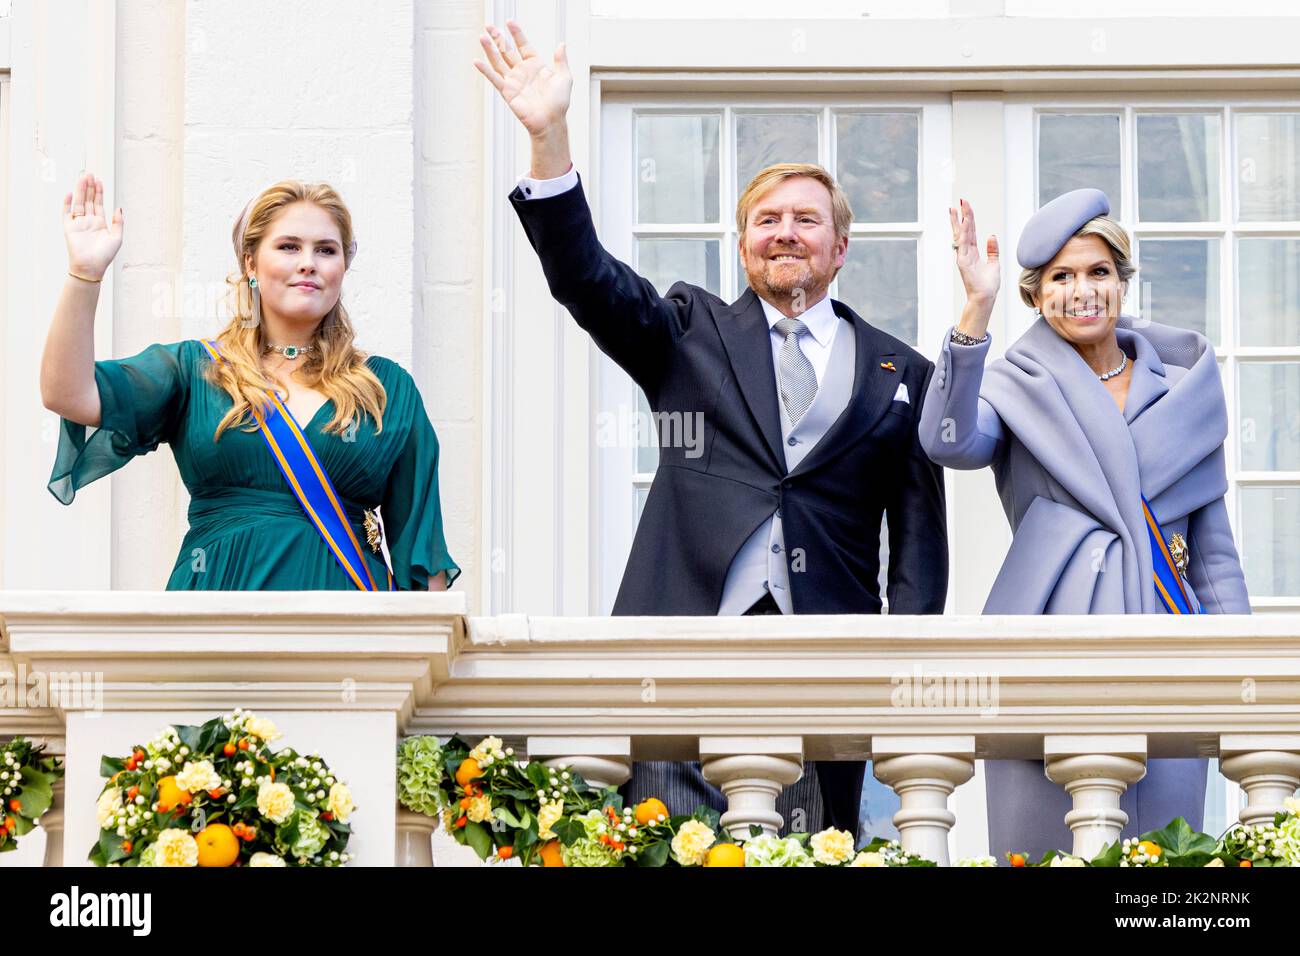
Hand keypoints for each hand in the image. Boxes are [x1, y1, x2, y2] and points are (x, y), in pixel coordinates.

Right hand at [63, 171, 122, 279]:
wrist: (91, 267)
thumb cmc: (105, 255)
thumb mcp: (117, 238)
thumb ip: (118, 222)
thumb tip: (119, 207)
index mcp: (100, 223)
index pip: (98, 203)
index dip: (98, 192)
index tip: (98, 180)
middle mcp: (88, 221)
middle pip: (88, 200)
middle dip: (89, 187)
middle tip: (89, 174)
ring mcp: (78, 223)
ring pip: (78, 203)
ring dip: (80, 191)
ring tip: (82, 178)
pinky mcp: (69, 228)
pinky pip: (66, 213)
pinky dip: (67, 203)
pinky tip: (70, 193)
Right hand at [474, 21, 571, 138]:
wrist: (551, 121)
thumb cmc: (559, 103)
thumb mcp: (565, 78)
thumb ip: (561, 60)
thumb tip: (561, 44)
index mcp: (536, 65)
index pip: (523, 45)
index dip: (517, 34)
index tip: (509, 22)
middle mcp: (522, 71)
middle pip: (507, 51)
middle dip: (498, 38)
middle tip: (489, 26)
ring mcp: (514, 81)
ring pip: (498, 61)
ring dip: (490, 49)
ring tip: (482, 37)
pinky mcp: (507, 91)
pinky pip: (494, 78)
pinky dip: (485, 70)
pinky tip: (477, 61)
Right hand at [949, 198, 998, 321]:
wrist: (985, 297)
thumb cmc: (988, 285)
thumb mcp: (994, 263)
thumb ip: (992, 250)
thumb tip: (991, 236)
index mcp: (973, 252)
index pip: (970, 232)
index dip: (969, 219)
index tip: (966, 207)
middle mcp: (966, 253)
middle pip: (963, 230)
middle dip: (961, 215)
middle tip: (960, 201)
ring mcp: (963, 256)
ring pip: (961, 234)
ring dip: (959, 220)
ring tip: (956, 208)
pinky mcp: (962, 261)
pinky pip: (963, 243)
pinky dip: (962, 232)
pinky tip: (963, 222)